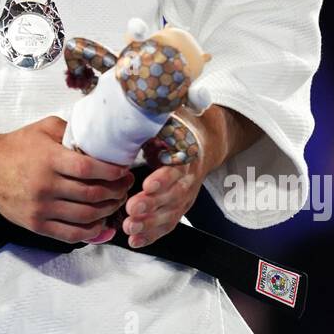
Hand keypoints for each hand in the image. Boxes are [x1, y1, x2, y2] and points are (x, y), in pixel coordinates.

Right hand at [0, 116, 136, 244]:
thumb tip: (100, 139)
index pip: (89, 169)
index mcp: (49, 159)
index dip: (112, 172)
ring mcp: (41, 208)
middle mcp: (46, 185)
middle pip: (92, 194)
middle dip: (116, 191)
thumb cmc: (17, 146)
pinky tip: (100, 223)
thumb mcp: (44, 128)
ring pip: (86, 216)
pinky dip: (91, 232)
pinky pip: (71, 234)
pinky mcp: (36, 225)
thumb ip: (71, 132)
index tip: (123, 170)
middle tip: (125, 186)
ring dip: (108, 211)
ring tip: (115, 202)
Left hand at [119, 113, 207, 247]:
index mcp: (188, 153)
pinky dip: (151, 235)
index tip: (148, 184)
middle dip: (152, 205)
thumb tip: (146, 93)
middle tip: (131, 210)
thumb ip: (159, 109)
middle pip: (173, 196)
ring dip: (150, 224)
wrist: (204, 141)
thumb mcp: (171, 114)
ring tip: (129, 227)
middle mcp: (189, 177)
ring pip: (169, 214)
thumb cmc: (179, 125)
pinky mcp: (177, 207)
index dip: (164, 178)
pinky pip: (166, 225)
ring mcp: (184, 195)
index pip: (178, 168)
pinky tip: (134, 240)